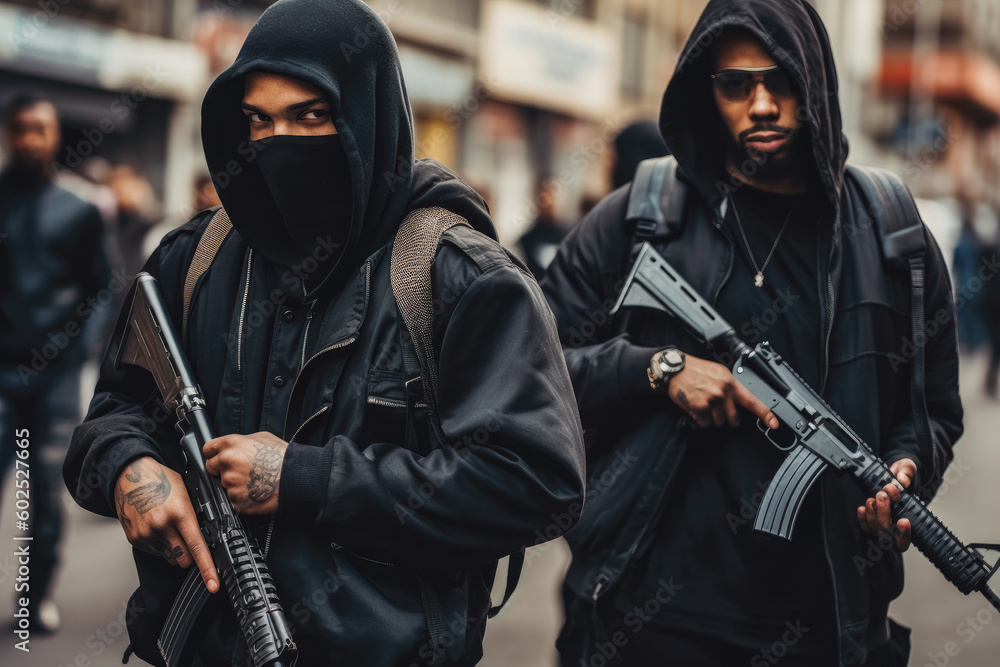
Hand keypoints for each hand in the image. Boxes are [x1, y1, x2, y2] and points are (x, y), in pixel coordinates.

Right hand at [114, 457, 218, 592]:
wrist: (130, 473)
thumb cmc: (161, 480)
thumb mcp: (186, 491)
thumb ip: (196, 514)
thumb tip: (210, 534)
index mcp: (180, 513)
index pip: (197, 547)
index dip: (207, 569)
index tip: (213, 584)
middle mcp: (162, 526)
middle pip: (184, 559)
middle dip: (191, 555)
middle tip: (190, 540)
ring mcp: (146, 534)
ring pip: (170, 557)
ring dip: (175, 549)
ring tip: (170, 527)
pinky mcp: (135, 539)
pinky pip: (156, 552)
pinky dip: (161, 545)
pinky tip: (157, 527)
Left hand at [203, 432, 286, 514]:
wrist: (296, 477)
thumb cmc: (283, 457)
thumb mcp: (262, 437)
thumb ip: (241, 442)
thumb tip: (234, 447)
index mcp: (231, 445)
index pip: (208, 449)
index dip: (215, 454)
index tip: (219, 458)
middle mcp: (228, 462)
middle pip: (212, 468)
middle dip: (222, 470)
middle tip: (240, 471)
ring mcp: (231, 483)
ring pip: (225, 485)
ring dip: (235, 484)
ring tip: (254, 481)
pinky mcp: (237, 500)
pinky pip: (235, 499)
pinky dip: (243, 497)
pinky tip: (256, 491)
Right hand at [666, 354, 778, 428]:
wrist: (674, 369)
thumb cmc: (695, 370)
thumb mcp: (718, 373)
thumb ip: (730, 386)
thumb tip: (738, 401)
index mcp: (730, 383)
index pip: (752, 401)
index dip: (766, 414)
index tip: (774, 424)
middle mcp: (723, 392)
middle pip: (734, 419)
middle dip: (727, 418)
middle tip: (717, 409)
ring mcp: (711, 401)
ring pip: (718, 423)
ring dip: (711, 418)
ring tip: (703, 403)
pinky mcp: (699, 408)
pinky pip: (704, 423)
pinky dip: (700, 419)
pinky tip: (695, 407)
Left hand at [856, 458, 916, 550]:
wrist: (893, 475)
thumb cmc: (903, 476)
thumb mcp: (908, 469)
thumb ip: (906, 473)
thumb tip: (902, 479)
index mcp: (912, 520)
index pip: (907, 537)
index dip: (904, 533)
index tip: (904, 520)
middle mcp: (896, 528)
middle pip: (888, 534)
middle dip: (884, 514)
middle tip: (883, 496)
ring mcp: (882, 527)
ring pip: (875, 530)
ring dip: (873, 514)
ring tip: (872, 499)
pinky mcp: (870, 523)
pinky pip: (865, 527)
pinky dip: (862, 519)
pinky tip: (862, 509)